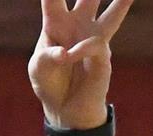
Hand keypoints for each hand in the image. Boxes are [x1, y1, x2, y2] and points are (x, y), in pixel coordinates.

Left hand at [29, 0, 132, 128]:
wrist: (65, 107)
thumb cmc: (50, 81)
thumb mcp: (38, 69)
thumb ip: (46, 57)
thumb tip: (66, 52)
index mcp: (56, 22)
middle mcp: (79, 23)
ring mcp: (95, 36)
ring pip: (114, 11)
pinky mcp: (104, 52)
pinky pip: (91, 46)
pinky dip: (77, 53)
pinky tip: (69, 58)